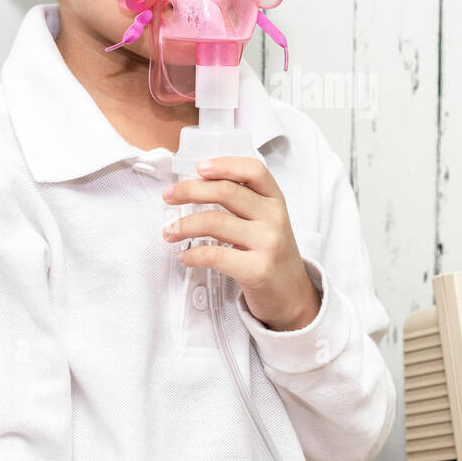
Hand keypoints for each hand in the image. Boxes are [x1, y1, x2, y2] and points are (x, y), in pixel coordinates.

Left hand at [161, 156, 320, 330]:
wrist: (292, 296)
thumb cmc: (271, 254)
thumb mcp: (267, 221)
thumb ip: (244, 202)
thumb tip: (196, 186)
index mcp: (275, 200)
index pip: (253, 170)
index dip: (224, 164)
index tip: (198, 167)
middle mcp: (274, 217)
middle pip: (226, 191)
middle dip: (190, 190)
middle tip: (168, 195)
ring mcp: (268, 243)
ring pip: (214, 222)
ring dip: (183, 225)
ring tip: (169, 231)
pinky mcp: (257, 269)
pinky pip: (215, 255)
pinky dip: (192, 255)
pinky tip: (185, 257)